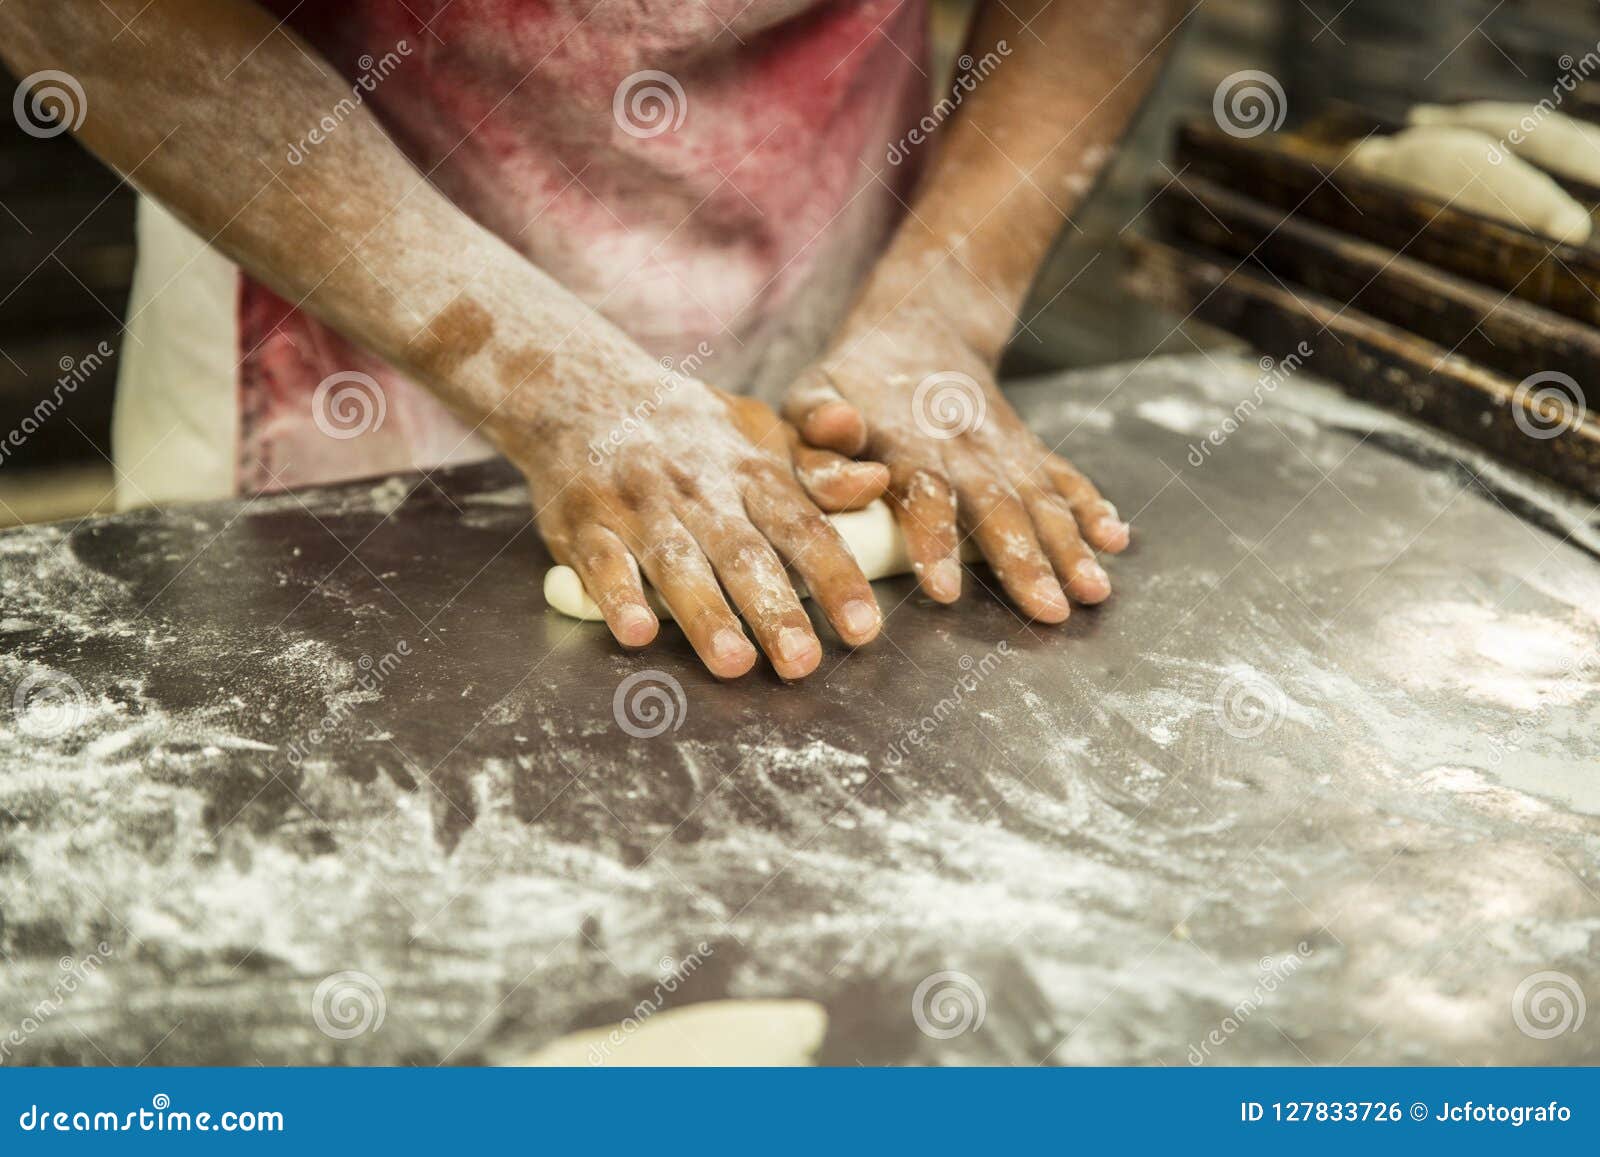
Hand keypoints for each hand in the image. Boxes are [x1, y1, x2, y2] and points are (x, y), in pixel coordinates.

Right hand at [503, 369, 889, 679]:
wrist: (584, 388)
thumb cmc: (689, 429)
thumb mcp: (760, 434)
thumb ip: (818, 469)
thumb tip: (877, 484)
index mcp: (751, 472)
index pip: (802, 526)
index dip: (834, 576)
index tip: (862, 629)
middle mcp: (700, 491)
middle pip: (742, 554)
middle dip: (774, 610)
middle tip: (802, 663)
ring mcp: (640, 507)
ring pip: (678, 564)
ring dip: (706, 615)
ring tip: (734, 664)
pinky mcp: (586, 523)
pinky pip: (602, 562)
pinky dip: (618, 597)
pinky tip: (637, 634)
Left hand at [782, 313, 1130, 622]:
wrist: (916, 331)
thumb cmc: (849, 385)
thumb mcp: (813, 395)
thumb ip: (818, 427)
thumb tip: (845, 432)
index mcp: (905, 443)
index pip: (922, 492)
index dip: (933, 539)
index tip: (943, 590)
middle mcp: (963, 448)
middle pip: (998, 506)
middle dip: (1025, 561)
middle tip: (1048, 612)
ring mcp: (1002, 449)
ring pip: (1040, 499)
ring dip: (1070, 546)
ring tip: (1093, 593)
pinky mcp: (1027, 450)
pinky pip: (1065, 477)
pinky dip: (1092, 507)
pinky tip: (1117, 540)